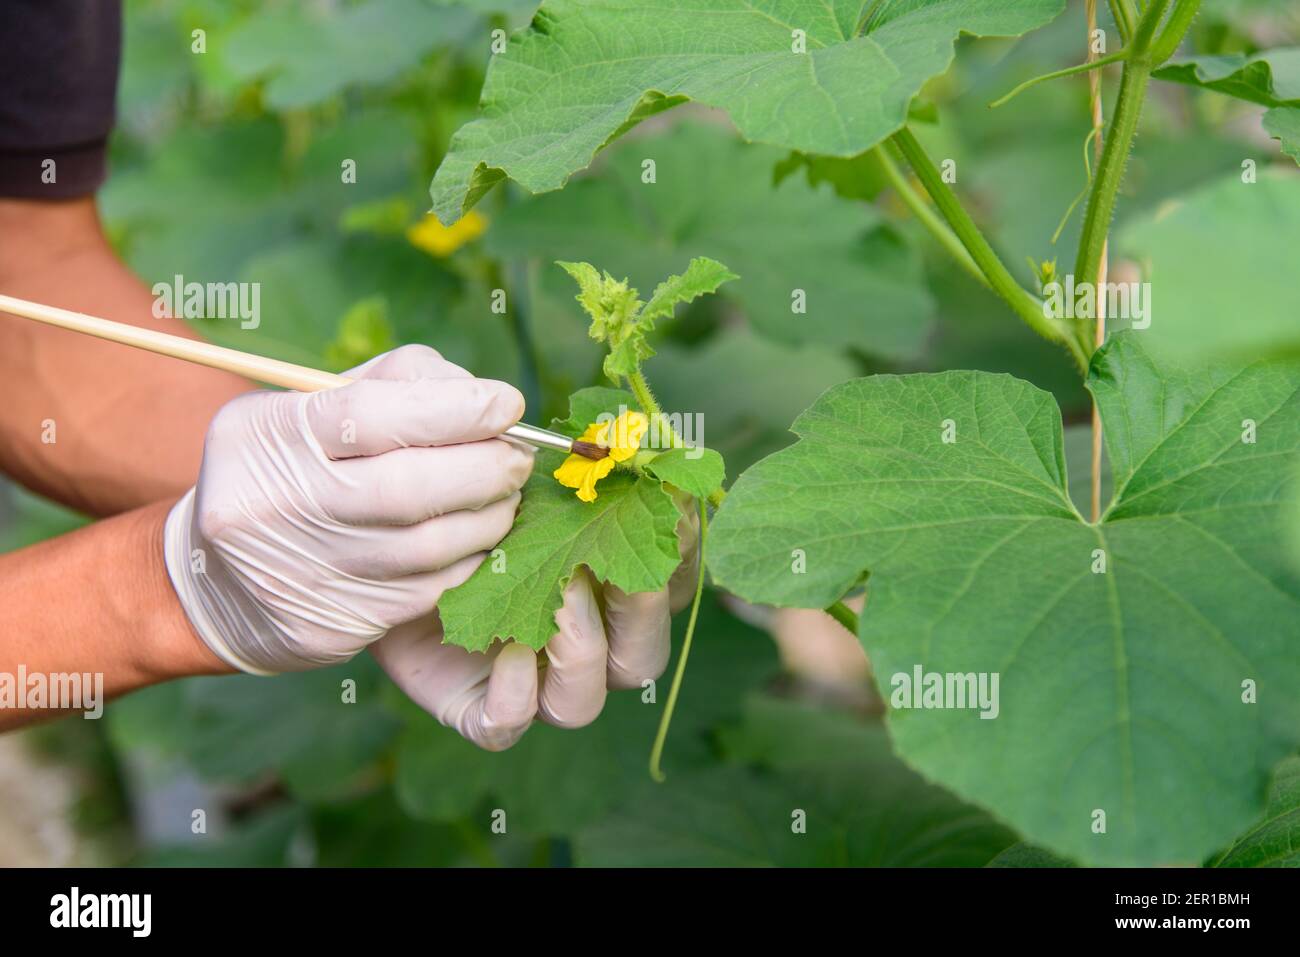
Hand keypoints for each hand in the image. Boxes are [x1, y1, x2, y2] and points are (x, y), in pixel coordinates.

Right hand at [164, 345, 531, 673]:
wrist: (211, 579)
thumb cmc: (286, 470)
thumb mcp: (307, 408)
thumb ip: (393, 385)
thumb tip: (485, 398)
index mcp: (267, 435)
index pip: (374, 416)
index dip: (457, 409)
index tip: (509, 403)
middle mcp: (278, 505)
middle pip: (410, 486)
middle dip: (486, 466)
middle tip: (519, 456)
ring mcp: (305, 570)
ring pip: (429, 545)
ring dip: (488, 516)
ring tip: (506, 495)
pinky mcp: (334, 623)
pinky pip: (429, 589)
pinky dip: (469, 560)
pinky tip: (480, 539)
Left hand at [370, 494, 700, 750]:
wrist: (377, 533)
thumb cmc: (461, 488)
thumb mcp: (513, 465)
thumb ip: (568, 462)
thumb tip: (619, 446)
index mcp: (607, 582)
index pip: (672, 582)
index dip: (679, 551)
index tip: (663, 506)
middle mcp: (581, 639)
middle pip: (643, 655)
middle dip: (639, 611)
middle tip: (606, 561)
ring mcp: (529, 678)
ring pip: (583, 701)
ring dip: (581, 650)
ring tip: (556, 597)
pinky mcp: (475, 701)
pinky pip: (509, 724)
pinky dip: (514, 697)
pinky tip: (504, 653)